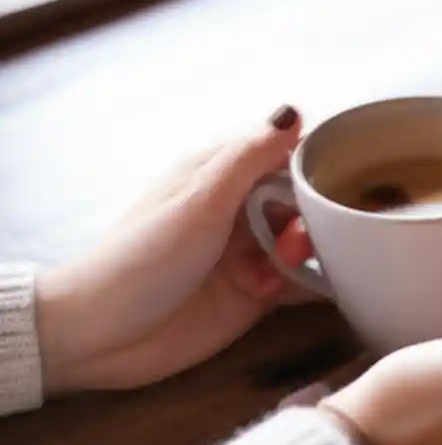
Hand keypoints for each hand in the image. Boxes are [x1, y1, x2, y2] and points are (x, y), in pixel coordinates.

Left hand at [36, 106, 316, 394]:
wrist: (104, 335)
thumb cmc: (143, 258)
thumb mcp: (201, 201)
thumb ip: (250, 157)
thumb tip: (292, 110)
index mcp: (223, 174)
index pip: (287, 155)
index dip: (315, 168)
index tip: (335, 186)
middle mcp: (241, 209)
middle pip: (304, 202)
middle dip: (314, 220)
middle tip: (293, 243)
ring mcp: (251, 252)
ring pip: (309, 242)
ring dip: (313, 255)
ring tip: (284, 273)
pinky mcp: (258, 293)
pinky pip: (303, 282)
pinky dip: (315, 285)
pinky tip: (310, 292)